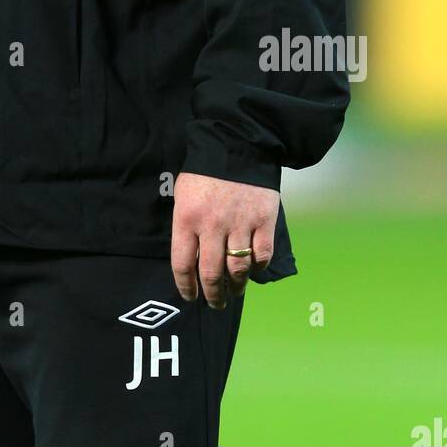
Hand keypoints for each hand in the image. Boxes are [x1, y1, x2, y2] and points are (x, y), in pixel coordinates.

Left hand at [171, 171, 279, 308]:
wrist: (237, 143)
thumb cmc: (205, 171)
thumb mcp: (183, 193)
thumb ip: (185, 225)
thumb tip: (190, 259)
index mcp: (187, 218)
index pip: (183, 264)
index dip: (186, 287)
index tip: (190, 297)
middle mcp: (212, 225)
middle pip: (211, 274)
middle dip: (213, 295)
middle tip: (215, 303)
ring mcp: (240, 223)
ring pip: (238, 269)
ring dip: (236, 287)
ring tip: (234, 292)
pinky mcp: (264, 220)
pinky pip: (262, 255)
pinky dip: (257, 268)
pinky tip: (253, 270)